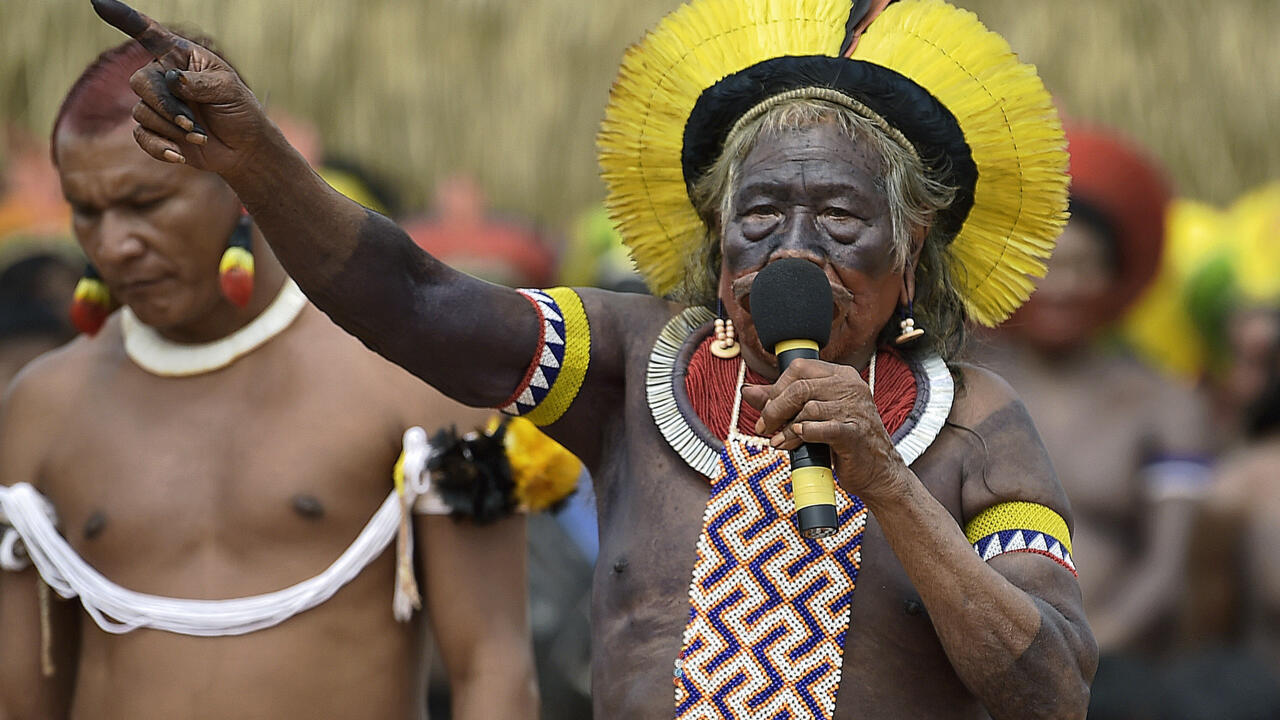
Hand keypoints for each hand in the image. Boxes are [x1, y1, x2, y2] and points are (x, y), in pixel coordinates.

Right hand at [91, 0, 269, 173]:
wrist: (243, 148)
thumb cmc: (239, 110)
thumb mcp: (230, 90)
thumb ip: (202, 82)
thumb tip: (173, 80)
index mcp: (180, 56)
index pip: (148, 33)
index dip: (124, 18)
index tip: (98, 2)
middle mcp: (162, 76)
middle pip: (141, 82)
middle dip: (166, 105)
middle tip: (192, 122)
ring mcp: (156, 104)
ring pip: (142, 112)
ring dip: (172, 128)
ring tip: (200, 136)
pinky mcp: (154, 130)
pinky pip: (141, 136)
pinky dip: (160, 147)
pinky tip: (179, 156)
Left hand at [741, 357, 907, 502]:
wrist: (877, 472)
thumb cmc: (844, 442)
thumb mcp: (812, 416)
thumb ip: (781, 401)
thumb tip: (747, 391)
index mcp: (841, 376)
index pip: (799, 367)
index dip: (777, 387)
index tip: (767, 408)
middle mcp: (851, 387)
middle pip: (800, 388)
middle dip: (775, 409)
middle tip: (765, 427)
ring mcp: (855, 409)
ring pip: (807, 410)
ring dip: (786, 429)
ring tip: (780, 442)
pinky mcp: (854, 433)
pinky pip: (820, 428)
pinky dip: (803, 435)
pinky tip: (796, 442)